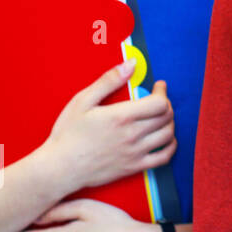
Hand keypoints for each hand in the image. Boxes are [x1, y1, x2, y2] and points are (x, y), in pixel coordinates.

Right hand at [40, 61, 176, 195]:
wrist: (60, 168)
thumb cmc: (68, 133)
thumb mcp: (83, 101)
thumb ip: (109, 80)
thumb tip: (132, 64)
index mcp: (121, 116)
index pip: (159, 103)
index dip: (162, 92)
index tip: (158, 86)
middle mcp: (132, 135)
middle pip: (166, 117)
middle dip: (166, 104)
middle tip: (158, 100)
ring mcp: (135, 153)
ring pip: (168, 135)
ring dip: (170, 123)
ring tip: (161, 117)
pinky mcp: (134, 167)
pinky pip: (164, 158)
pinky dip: (171, 146)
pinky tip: (166, 139)